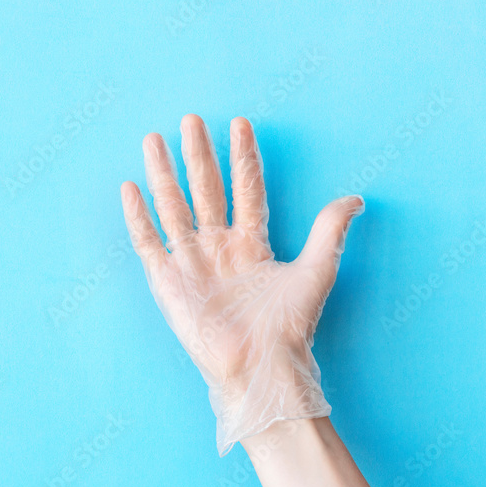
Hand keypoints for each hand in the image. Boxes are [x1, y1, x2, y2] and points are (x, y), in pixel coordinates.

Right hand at [121, 114, 363, 454]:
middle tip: (192, 119)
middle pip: (204, 189)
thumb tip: (355, 198)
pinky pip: (147, 243)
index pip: (245, 189)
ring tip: (154, 140)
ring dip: (163, 174)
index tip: (240, 123)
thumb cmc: (288, 326)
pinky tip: (130, 188)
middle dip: (198, 154)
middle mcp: (217, 247)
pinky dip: (138, 216)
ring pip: (172, 207)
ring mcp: (190, 262)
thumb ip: (329, 231)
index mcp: (250, 242)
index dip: (243, 157)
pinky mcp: (167, 282)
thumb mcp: (317, 271)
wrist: (259, 366)